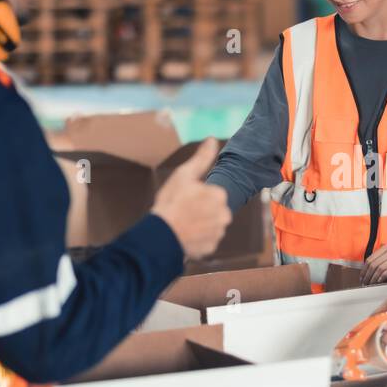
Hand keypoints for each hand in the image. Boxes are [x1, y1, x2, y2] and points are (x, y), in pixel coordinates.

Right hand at [154, 137, 230, 258]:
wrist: (161, 234)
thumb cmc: (171, 202)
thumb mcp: (184, 175)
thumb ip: (201, 158)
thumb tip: (212, 139)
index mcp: (220, 196)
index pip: (211, 193)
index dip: (197, 195)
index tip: (185, 198)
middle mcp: (225, 215)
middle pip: (213, 209)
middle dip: (201, 210)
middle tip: (183, 211)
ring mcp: (218, 233)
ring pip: (210, 224)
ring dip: (200, 224)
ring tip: (183, 223)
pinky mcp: (211, 247)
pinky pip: (206, 239)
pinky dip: (198, 237)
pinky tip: (185, 234)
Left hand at [360, 240, 386, 284]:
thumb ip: (386, 261)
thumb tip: (373, 272)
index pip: (371, 258)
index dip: (364, 270)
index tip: (362, 278)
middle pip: (373, 263)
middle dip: (367, 275)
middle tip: (365, 284)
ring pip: (380, 267)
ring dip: (373, 278)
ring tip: (371, 285)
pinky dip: (382, 277)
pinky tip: (380, 282)